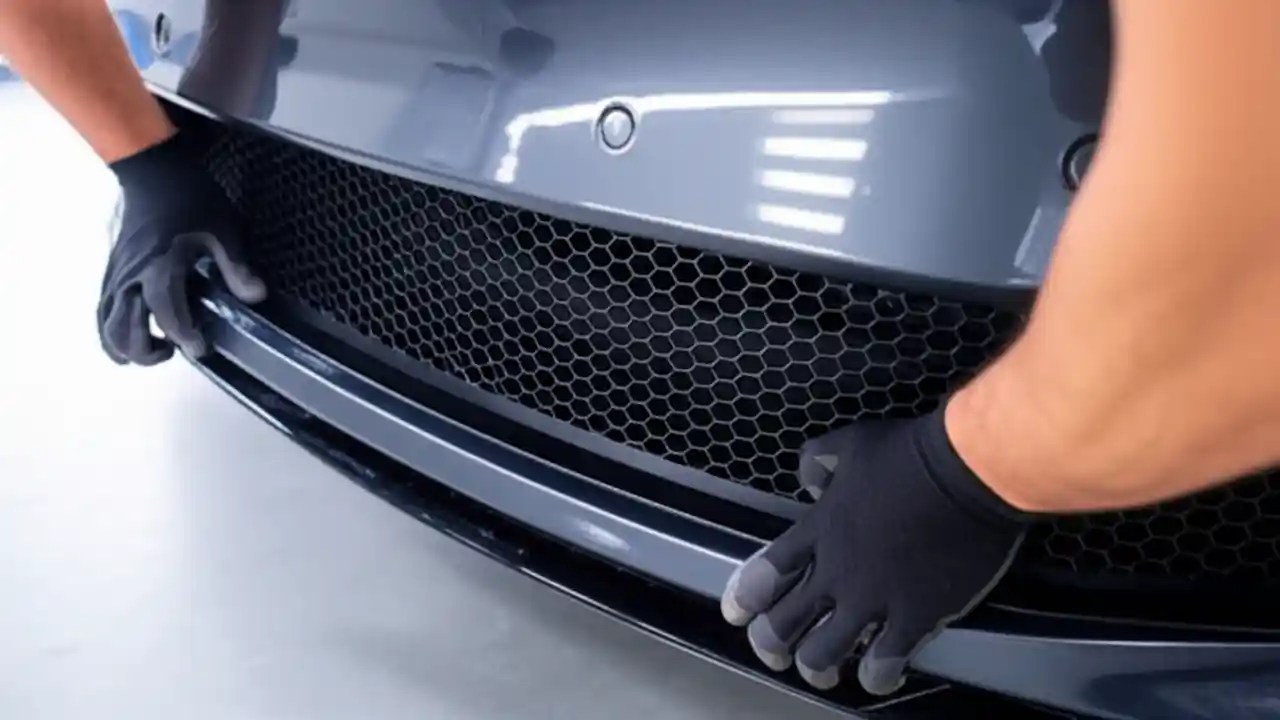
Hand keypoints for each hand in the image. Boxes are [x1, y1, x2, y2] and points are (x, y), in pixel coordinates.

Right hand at [97, 133, 265, 364]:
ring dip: (124, 344)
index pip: (165, 312)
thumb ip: (237, 265)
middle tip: (174, 351)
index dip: (183, 335)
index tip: (199, 349)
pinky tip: (133, 331)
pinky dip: (112, 327)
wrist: (153, 170)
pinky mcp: (112, 269)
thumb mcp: (224, 228)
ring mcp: (116, 273)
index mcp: (160, 266)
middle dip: (144, 351)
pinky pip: (103, 306)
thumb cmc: (190, 197)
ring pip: (105, 322)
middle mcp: (131, 275)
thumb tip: (256, 296)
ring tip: (154, 348)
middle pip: (122, 328)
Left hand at [720, 406, 1027, 694]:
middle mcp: (836, 572)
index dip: (744, 598)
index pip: (763, 574)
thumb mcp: (851, 443)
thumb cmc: (910, 453)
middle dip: (771, 644)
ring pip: (823, 655)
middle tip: (776, 653)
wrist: (967, 473)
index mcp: (818, 530)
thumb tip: (809, 480)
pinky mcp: (915, 617)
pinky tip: (878, 675)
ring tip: (823, 671)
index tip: (737, 614)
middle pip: (782, 625)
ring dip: (817, 668)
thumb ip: (819, 462)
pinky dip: (875, 676)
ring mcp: (873, 599)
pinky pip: (882, 663)